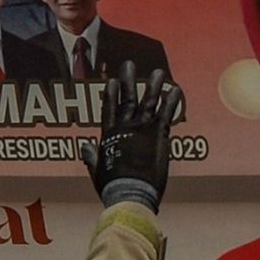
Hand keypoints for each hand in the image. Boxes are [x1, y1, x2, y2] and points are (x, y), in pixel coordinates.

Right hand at [81, 62, 181, 212]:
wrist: (130, 194)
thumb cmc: (113, 188)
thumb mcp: (97, 171)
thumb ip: (91, 157)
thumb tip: (84, 147)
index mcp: (109, 137)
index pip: (109, 110)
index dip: (110, 95)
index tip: (111, 81)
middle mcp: (125, 128)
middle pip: (127, 100)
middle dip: (128, 81)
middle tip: (129, 64)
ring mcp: (142, 129)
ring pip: (147, 102)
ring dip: (153, 86)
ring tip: (158, 72)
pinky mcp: (158, 135)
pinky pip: (165, 114)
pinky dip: (171, 101)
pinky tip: (175, 89)